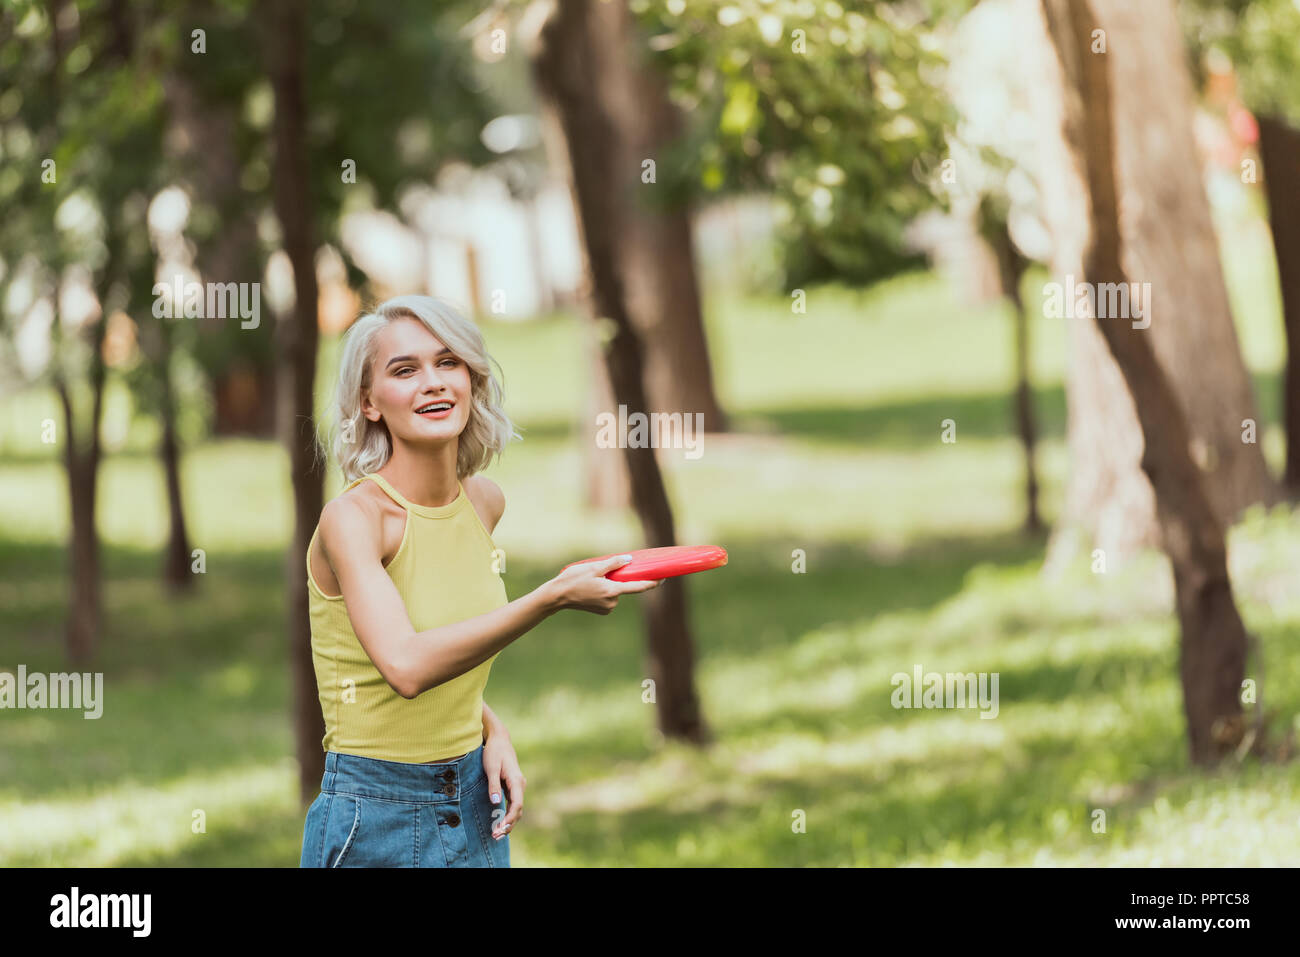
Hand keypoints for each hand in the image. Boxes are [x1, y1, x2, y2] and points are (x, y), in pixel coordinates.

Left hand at [483, 729, 524, 840]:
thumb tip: (495, 803)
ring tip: (496, 834)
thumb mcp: (491, 768)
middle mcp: (520, 784)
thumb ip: (493, 785)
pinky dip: (507, 814)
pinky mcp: (512, 786)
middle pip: (518, 809)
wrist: (499, 739)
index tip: (501, 828)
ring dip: (508, 822)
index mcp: (516, 780)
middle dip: (508, 824)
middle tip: (495, 836)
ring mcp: (517, 786)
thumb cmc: (494, 752)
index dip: (510, 818)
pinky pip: (513, 804)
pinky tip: (500, 823)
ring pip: (516, 808)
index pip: (517, 804)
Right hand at [547, 555, 661, 614]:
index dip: (652, 582)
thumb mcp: (594, 567)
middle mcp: (612, 602)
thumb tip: (629, 559)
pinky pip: (609, 597)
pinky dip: (605, 590)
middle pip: (624, 586)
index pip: (638, 587)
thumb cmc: (573, 580)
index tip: (664, 578)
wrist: (557, 596)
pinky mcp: (601, 610)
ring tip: (591, 580)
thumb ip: (613, 563)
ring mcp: (607, 608)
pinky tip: (591, 587)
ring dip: (610, 584)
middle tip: (601, 572)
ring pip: (615, 591)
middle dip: (619, 578)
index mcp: (612, 591)